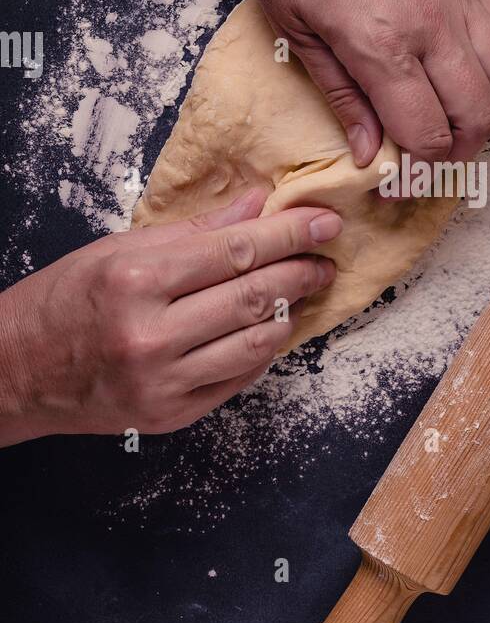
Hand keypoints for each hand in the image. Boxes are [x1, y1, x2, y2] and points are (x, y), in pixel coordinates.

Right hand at [0, 190, 340, 445]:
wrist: (15, 371)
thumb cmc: (62, 300)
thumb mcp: (118, 248)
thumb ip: (193, 231)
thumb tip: (255, 207)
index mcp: (136, 279)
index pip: (236, 252)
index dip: (289, 234)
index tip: (324, 223)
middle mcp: (152, 334)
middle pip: (253, 297)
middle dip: (301, 271)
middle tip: (326, 257)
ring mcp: (163, 382)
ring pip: (255, 343)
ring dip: (290, 314)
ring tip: (304, 290)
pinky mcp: (170, 415)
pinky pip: (238, 379)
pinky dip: (262, 351)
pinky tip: (271, 328)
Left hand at [225, 0, 489, 167]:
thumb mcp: (296, 33)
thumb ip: (342, 96)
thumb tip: (369, 149)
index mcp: (382, 46)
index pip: (428, 133)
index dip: (419, 171)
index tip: (400, 180)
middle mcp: (431, 24)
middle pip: (479, 114)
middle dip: (460, 150)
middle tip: (431, 156)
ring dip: (483, 103)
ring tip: (448, 108)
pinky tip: (461, 59)